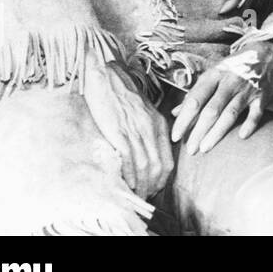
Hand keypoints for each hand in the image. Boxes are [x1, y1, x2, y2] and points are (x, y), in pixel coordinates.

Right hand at [82, 59, 173, 197]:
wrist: (106, 74)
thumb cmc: (122, 94)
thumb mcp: (143, 112)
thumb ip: (148, 130)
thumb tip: (147, 153)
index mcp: (158, 123)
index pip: (167, 159)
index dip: (162, 178)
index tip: (154, 189)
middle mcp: (150, 128)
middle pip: (158, 166)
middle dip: (152, 186)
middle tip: (144, 197)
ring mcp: (135, 129)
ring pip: (144, 165)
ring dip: (141, 184)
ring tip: (135, 195)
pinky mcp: (118, 130)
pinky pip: (128, 157)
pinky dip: (128, 174)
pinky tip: (126, 183)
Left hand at [170, 43, 272, 153]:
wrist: (266, 54)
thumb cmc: (233, 67)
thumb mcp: (212, 74)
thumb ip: (195, 93)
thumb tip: (175, 113)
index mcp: (214, 75)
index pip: (195, 100)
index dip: (184, 119)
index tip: (175, 136)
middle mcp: (229, 82)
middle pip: (211, 110)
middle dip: (198, 132)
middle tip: (190, 150)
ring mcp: (247, 89)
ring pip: (230, 114)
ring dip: (217, 133)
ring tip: (205, 149)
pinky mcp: (262, 96)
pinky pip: (255, 113)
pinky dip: (249, 124)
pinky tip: (242, 136)